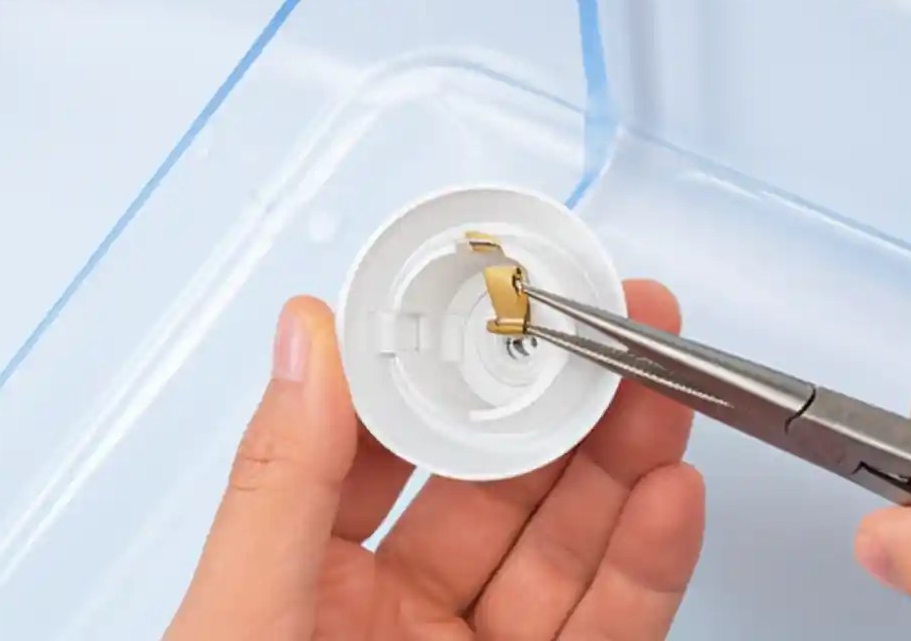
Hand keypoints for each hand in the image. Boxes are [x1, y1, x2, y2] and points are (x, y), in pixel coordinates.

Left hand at [166, 280, 703, 639]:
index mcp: (302, 583)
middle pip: (496, 488)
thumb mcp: (242, 626)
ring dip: (620, 469)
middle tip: (613, 331)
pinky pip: (609, 631)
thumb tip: (308, 340)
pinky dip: (648, 566)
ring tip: (660, 396)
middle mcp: (392, 620)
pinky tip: (669, 503)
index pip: (384, 446)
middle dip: (561, 406)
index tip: (494, 302)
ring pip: (565, 551)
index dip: (445, 365)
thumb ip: (279, 486)